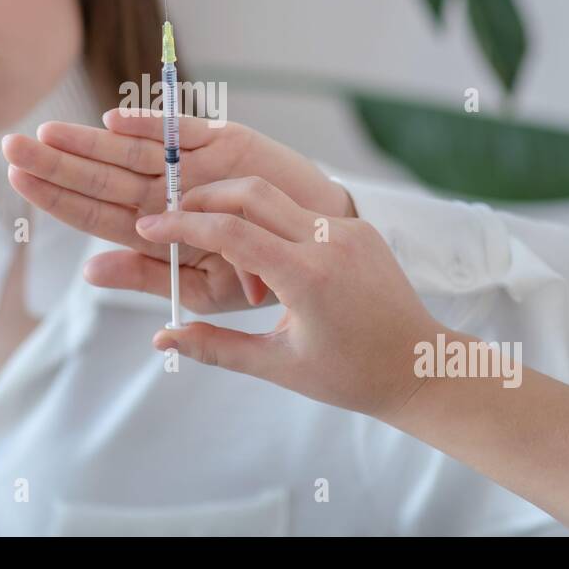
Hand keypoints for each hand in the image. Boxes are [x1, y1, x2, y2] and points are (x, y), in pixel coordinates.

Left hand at [2, 111, 354, 312]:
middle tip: (10, 146)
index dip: (56, 196)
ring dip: (90, 143)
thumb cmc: (259, 270)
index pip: (94, 212)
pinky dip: (152, 128)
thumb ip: (148, 276)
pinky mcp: (225, 144)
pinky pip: (183, 134)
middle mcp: (165, 192)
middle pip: (102, 177)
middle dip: (56, 163)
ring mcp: (192, 167)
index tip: (16, 180)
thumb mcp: (202, 287)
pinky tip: (115, 123)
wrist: (319, 244)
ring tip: (48, 134)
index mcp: (154, 228)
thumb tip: (89, 272)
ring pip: (131, 152)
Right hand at [135, 175, 441, 421]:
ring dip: (235, 208)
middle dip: (203, 198)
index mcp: (307, 276)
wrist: (420, 365)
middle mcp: (329, 241)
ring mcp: (348, 229)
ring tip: (216, 244)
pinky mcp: (358, 228)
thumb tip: (161, 338)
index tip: (148, 227)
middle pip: (250, 193)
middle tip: (172, 218)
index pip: (230, 232)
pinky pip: (302, 211)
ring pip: (275, 197)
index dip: (182, 226)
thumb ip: (215, 347)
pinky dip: (269, 221)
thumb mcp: (277, 366)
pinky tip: (260, 254)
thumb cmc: (351, 375)